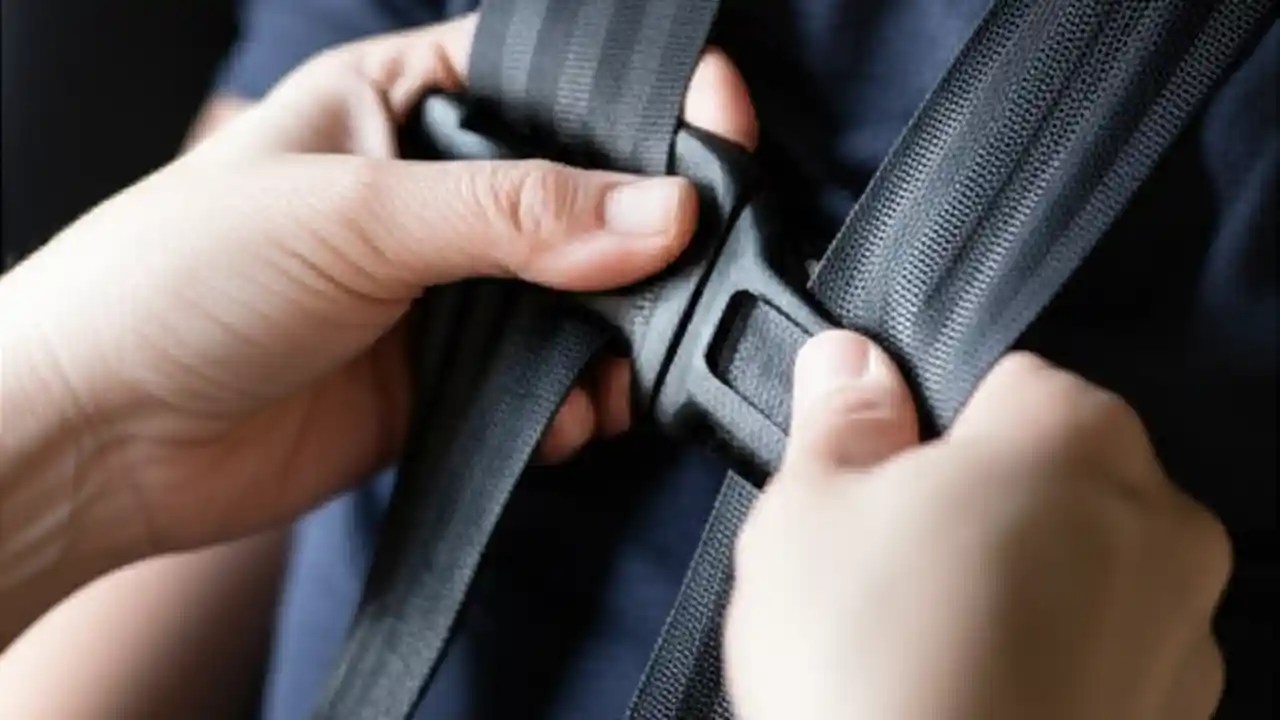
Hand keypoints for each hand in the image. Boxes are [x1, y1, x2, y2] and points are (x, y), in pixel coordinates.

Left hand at [0, 14, 755, 634]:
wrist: (101, 438)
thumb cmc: (178, 277)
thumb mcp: (358, 214)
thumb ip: (517, 216)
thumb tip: (663, 214)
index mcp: (404, 99)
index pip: (553, 79)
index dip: (643, 103)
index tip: (718, 138)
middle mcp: (435, 193)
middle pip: (586, 200)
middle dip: (640, 247)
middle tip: (673, 283)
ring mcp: (444, 291)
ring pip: (579, 303)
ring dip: (614, 342)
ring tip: (611, 375)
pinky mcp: (443, 380)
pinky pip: (545, 385)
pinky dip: (574, 406)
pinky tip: (561, 421)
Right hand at [725, 332, 1229, 719]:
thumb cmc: (869, 665)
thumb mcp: (806, 512)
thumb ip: (841, 419)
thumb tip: (850, 362)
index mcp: (1074, 437)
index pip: (1004, 385)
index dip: (929, 437)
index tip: (885, 489)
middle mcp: (1159, 521)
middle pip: (1055, 477)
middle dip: (983, 506)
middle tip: (894, 569)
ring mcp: (1181, 629)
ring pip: (1087, 568)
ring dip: (1024, 586)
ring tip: (931, 647)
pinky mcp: (1177, 717)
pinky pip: (1109, 653)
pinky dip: (1058, 663)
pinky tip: (977, 696)